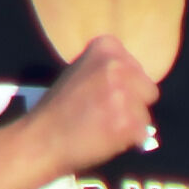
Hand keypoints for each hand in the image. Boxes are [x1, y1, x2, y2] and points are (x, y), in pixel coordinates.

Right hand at [30, 35, 158, 173]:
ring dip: (129, 124)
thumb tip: (138, 82)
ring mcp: (124, 94)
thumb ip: (107, 70)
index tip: (103, 94)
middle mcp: (117, 66)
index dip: (124, 85)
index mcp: (106, 47)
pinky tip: (104, 139)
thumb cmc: (58, 109)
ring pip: (145, 113)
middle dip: (132, 103)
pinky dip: (127, 141)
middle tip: (105, 114)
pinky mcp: (129, 122)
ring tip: (101, 128)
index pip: (136, 68)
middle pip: (148, 89)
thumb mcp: (79, 71)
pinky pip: (142, 134)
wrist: (40, 140)